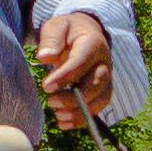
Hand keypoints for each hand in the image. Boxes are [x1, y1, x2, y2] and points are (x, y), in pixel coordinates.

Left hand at [34, 10, 116, 129]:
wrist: (84, 33)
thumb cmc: (67, 31)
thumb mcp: (56, 26)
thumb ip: (51, 39)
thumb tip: (45, 57)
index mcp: (93, 44)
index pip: (82, 61)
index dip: (66, 76)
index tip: (46, 87)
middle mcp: (104, 62)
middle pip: (96, 84)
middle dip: (75, 97)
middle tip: (51, 102)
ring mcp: (107, 77)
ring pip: (101, 98)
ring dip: (81, 112)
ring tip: (58, 117)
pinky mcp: (103, 89)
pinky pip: (99, 106)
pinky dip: (84, 118)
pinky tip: (64, 124)